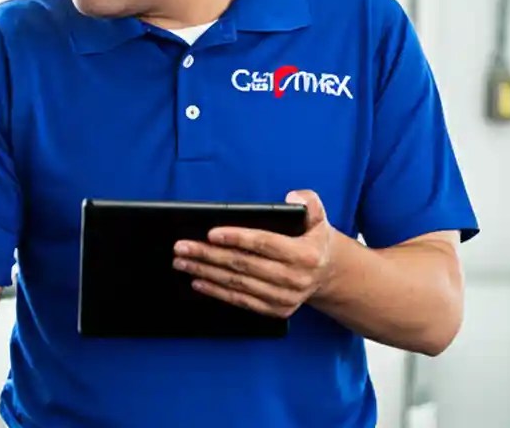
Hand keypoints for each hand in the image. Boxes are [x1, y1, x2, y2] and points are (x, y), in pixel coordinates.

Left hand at [172, 190, 335, 318]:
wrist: (327, 274)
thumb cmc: (313, 240)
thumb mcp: (318, 217)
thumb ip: (309, 201)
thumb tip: (291, 197)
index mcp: (305, 254)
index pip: (265, 243)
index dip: (237, 238)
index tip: (210, 233)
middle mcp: (295, 279)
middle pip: (244, 264)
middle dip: (209, 255)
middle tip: (182, 247)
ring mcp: (285, 298)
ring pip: (238, 283)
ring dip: (206, 272)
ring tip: (182, 262)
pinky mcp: (276, 310)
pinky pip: (241, 301)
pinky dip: (217, 292)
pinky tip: (198, 281)